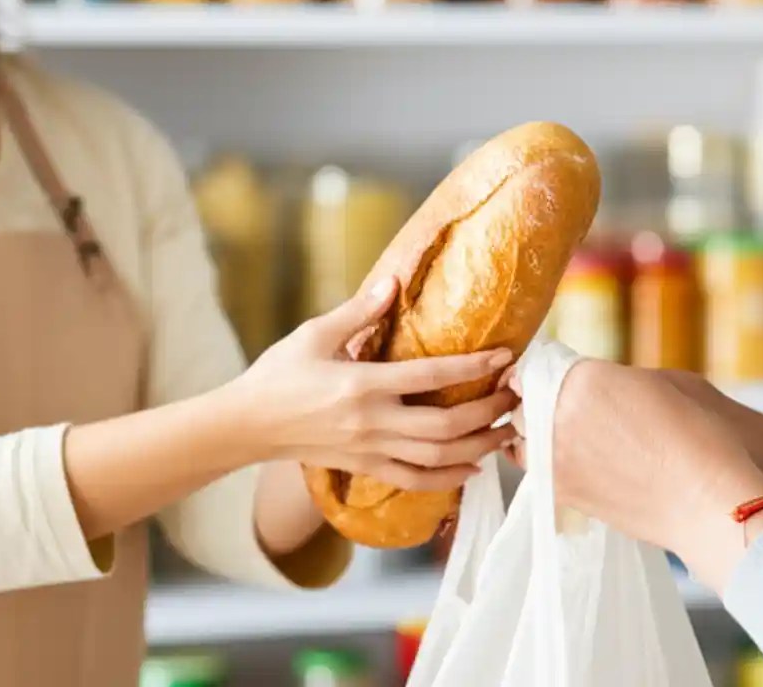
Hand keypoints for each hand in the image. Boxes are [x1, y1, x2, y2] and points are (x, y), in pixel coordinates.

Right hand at [230, 278, 516, 493]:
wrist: (247, 425)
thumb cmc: (278, 374)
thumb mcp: (314, 334)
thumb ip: (359, 311)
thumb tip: (393, 281)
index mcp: (361, 384)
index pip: (430, 376)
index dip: (473, 367)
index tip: (504, 356)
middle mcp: (371, 423)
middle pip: (444, 425)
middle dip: (487, 412)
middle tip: (515, 397)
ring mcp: (369, 451)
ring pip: (437, 458)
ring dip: (478, 446)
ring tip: (506, 432)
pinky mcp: (365, 468)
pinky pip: (414, 481)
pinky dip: (448, 479)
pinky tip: (472, 468)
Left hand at [502, 363, 762, 518]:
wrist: (709, 501)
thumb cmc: (699, 436)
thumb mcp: (660, 382)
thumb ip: (612, 379)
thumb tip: (593, 384)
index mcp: (582, 377)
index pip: (535, 367)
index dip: (540, 373)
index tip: (549, 378)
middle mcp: (557, 412)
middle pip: (522, 401)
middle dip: (534, 402)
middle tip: (556, 407)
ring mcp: (552, 455)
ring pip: (520, 437)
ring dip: (533, 433)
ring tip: (563, 437)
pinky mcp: (558, 491)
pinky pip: (534, 468)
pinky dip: (544, 462)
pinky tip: (570, 463)